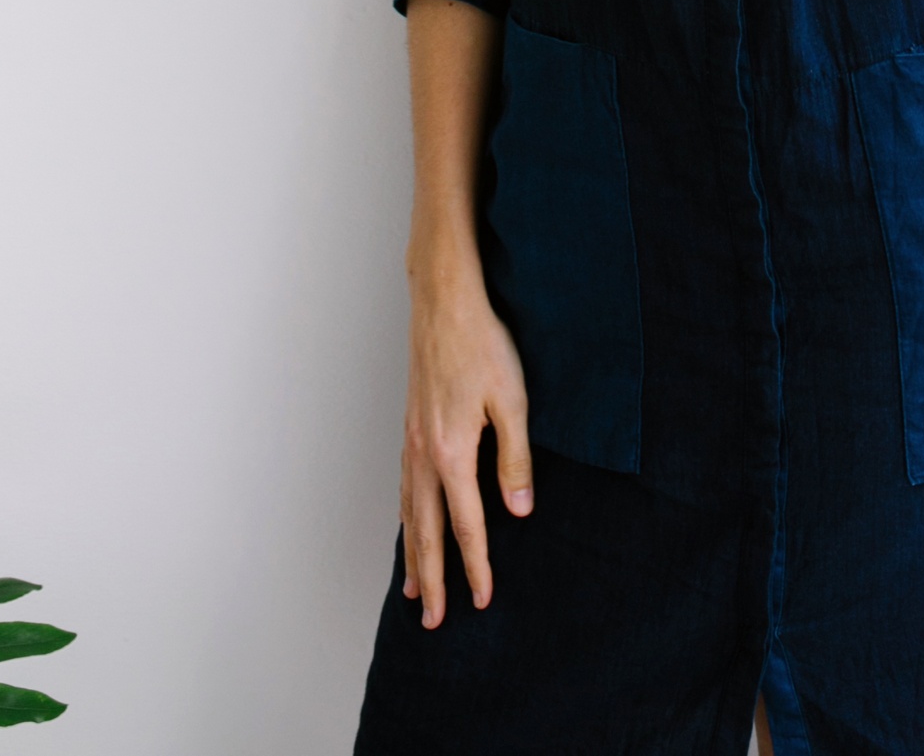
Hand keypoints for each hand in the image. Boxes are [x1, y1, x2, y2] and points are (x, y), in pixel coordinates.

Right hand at [401, 259, 532, 621]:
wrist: (444, 301)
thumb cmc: (483, 344)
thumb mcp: (513, 400)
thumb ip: (515, 460)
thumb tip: (520, 511)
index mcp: (451, 453)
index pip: (466, 524)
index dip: (476, 565)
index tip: (482, 599)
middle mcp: (424, 454)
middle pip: (426, 531)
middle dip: (434, 578)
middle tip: (434, 621)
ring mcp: (411, 440)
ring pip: (408, 512)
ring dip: (413, 554)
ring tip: (415, 590)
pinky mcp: (410, 425)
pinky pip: (403, 486)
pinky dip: (404, 517)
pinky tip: (408, 524)